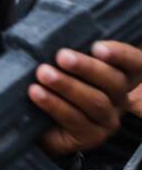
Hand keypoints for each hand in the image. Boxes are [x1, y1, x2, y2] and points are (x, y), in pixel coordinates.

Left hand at [30, 40, 141, 155]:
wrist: (37, 122)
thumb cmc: (53, 84)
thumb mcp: (64, 65)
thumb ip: (70, 53)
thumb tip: (55, 33)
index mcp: (120, 75)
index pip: (135, 63)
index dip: (122, 55)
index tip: (98, 47)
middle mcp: (120, 98)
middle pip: (114, 82)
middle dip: (87, 67)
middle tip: (61, 56)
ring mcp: (107, 119)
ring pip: (95, 101)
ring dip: (67, 85)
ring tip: (43, 73)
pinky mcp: (91, 136)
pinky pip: (75, 120)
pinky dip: (54, 104)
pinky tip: (37, 93)